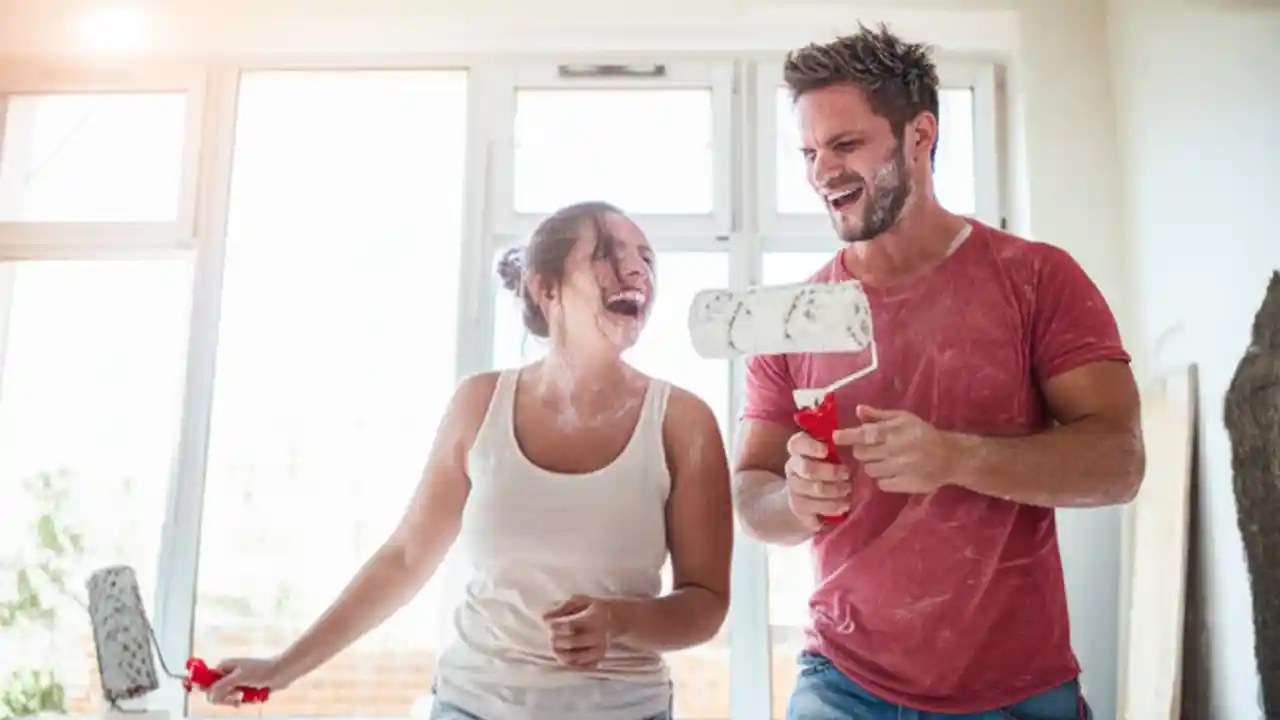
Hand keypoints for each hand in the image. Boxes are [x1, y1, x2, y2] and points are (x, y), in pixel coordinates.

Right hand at [205, 656, 289, 705]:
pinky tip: (255, 696)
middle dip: (226, 698)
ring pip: (228, 699)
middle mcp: (228, 675)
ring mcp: (237, 682)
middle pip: (215, 693)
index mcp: (223, 667)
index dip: (208, 690)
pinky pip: (240, 701)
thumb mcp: (239, 677)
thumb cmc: (261, 671)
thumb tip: (209, 694)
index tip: (215, 696)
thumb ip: (221, 686)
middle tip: (237, 697)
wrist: (282, 672)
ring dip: (239, 700)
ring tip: (248, 696)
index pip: (205, 680)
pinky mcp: (247, 689)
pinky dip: (248, 700)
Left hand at [541, 595, 618, 668]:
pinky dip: (570, 663)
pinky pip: (582, 666)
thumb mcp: (581, 600)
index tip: (549, 625)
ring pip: (575, 657)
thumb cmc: (594, 608)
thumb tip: (544, 617)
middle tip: (550, 637)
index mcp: (594, 617)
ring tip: (555, 647)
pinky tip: (565, 656)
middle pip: (571, 642)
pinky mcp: (600, 658)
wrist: (617, 619)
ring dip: (560, 654)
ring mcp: (600, 649)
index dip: (556, 626)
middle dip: (556, 641)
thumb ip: (562, 606)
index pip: (571, 625)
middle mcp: (599, 635)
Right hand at [784, 430, 851, 528]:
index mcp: (799, 449)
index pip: (798, 444)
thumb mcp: (833, 447)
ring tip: (849, 493)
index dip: (811, 447)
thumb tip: (860, 419)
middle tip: (848, 475)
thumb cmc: (829, 463)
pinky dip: (829, 511)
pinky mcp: (798, 508)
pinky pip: (811, 512)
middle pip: (808, 469)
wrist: (810, 491)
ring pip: (813, 491)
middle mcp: (792, 467)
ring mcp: (793, 488)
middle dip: (831, 472)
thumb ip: (841, 436)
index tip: (826, 450)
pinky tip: (841, 509)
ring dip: (834, 492)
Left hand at [834, 405, 961, 493]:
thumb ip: (879, 416)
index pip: (867, 434)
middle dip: (861, 450)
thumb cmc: (923, 434)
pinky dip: (882, 478)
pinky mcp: (905, 485)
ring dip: (871, 464)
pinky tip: (891, 471)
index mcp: (897, 431)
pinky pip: (881, 483)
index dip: (849, 435)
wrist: (950, 457)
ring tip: (883, 459)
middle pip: (863, 454)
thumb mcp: (903, 419)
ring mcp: (901, 469)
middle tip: (869, 448)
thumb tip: (858, 409)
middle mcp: (898, 450)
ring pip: (870, 470)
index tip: (835, 436)